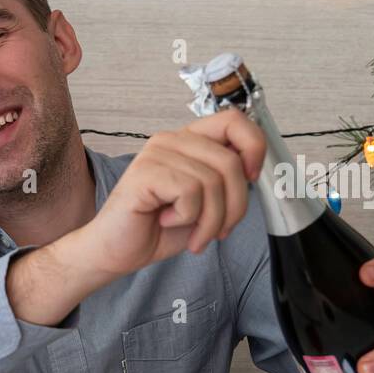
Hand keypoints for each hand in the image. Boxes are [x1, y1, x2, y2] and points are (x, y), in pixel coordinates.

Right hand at [87, 110, 265, 275]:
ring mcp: (156, 153)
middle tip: (219, 231)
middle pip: (230, 161)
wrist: (118, 251)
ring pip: (212, 182)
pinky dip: (187, 217)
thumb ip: (227, 181)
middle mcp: (172, 140)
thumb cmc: (158, 229)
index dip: (253, 147)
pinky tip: (167, 221)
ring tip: (194, 235)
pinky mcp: (145, 172)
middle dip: (234, 206)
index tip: (251, 178)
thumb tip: (256, 173)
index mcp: (188, 142)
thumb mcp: (206, 203)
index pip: (234, 120)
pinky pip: (189, 192)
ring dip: (210, 220)